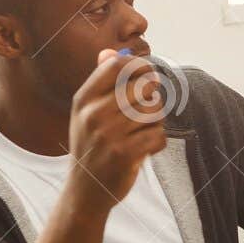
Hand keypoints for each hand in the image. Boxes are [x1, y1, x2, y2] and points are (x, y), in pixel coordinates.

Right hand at [65, 48, 168, 211]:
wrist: (85, 190)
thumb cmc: (92, 145)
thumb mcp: (86, 113)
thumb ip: (101, 83)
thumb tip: (111, 52)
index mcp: (84, 99)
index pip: (118, 64)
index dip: (140, 66)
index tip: (147, 77)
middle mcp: (94, 113)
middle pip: (145, 86)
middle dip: (152, 98)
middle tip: (145, 113)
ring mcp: (108, 134)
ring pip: (155, 111)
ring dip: (155, 123)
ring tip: (141, 134)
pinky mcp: (125, 154)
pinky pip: (159, 136)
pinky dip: (157, 143)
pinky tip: (144, 149)